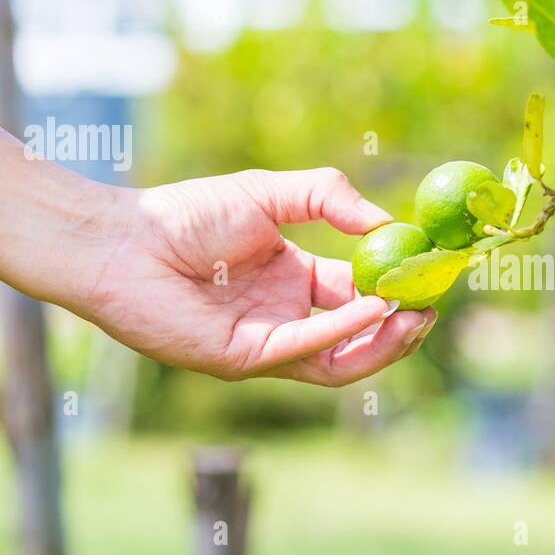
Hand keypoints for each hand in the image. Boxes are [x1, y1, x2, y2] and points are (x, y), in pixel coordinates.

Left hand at [84, 167, 434, 384]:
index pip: (357, 295)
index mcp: (293, 283)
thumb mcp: (269, 193)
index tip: (430, 274)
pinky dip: (343, 333)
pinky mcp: (244, 359)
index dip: (396, 289)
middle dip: (400, 327)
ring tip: (415, 316)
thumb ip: (327, 198)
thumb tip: (383, 221)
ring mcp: (266, 345)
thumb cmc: (184, 216)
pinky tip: (371, 309)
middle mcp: (285, 319)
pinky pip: (306, 351)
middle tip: (432, 306)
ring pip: (340, 360)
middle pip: (358, 338)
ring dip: (381, 343)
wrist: (122, 240)